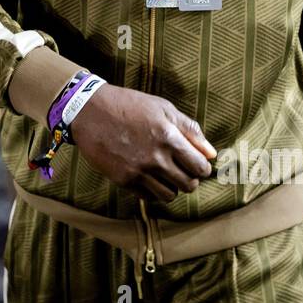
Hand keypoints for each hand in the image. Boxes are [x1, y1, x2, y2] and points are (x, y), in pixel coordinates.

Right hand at [68, 84, 215, 202]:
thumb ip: (190, 129)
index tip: (196, 163)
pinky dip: (154, 191)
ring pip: (170, 195)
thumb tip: (212, 153)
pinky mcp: (123, 180)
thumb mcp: (163, 108)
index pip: (201, 167)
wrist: (90, 111)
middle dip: (191, 179)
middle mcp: (156, 158)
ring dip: (173, 187)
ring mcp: (139, 171)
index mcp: (170, 137)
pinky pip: (149, 197)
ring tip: (167, 175)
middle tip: (183, 170)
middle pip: (189, 185)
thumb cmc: (129, 105)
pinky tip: (150, 177)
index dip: (203, 167)